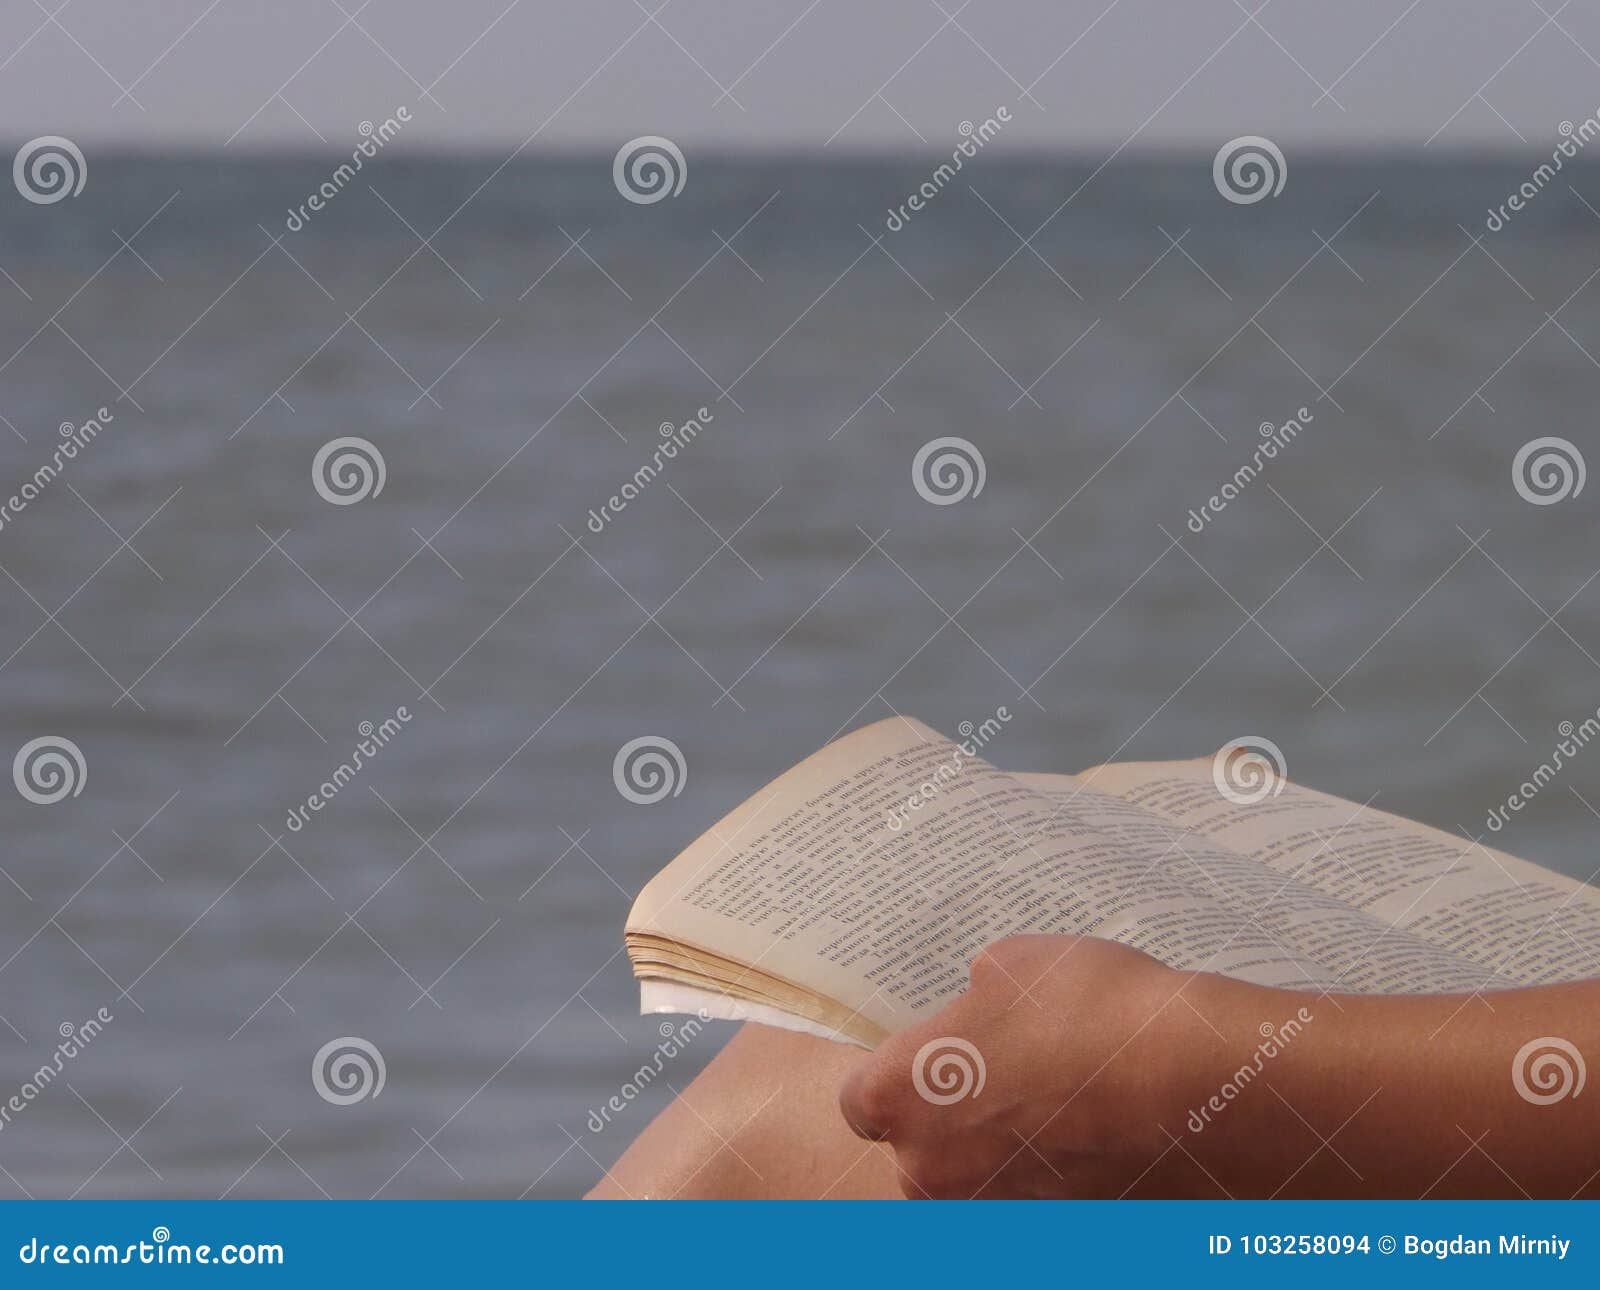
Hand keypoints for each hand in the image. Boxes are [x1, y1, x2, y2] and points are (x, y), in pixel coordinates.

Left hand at [838, 934, 1262, 1197]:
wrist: (1190, 1085)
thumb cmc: (1087, 1012)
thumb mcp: (1011, 962)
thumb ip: (975, 996)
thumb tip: (980, 1007)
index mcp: (897, 1097)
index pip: (862, 1102)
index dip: (900, 1078)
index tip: (935, 1058)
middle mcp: (929, 1172)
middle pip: (918, 1152)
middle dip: (951, 1121)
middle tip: (1006, 1076)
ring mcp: (991, 1214)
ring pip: (976, 1185)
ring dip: (1003, 1153)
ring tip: (1060, 1104)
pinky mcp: (1052, 1235)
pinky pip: (1034, 1204)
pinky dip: (1054, 1178)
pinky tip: (1092, 1136)